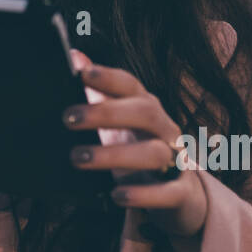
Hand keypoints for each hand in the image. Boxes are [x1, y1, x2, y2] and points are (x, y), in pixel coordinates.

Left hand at [62, 49, 206, 239]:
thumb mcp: (117, 122)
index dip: (109, 77)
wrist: (180, 196)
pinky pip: (168, 192)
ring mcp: (177, 160)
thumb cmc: (138, 150)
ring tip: (79, 159)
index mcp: (146, 108)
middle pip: (144, 112)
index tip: (82, 74)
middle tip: (69, 118)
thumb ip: (97, 90)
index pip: (131, 86)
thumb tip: (74, 56)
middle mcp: (164, 129)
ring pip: (153, 152)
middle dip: (106, 113)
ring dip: (114, 155)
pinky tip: (117, 195)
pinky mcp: (182, 192)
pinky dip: (143, 195)